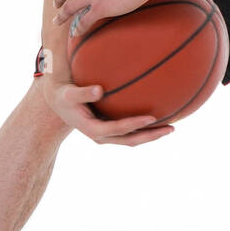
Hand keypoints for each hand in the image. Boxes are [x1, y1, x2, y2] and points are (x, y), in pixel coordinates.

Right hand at [41, 77, 174, 145]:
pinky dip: (144, 129)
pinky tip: (159, 120)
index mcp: (93, 129)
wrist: (58, 103)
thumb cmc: (64, 95)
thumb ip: (83, 93)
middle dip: (151, 136)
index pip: (118, 129)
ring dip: (151, 135)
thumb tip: (100, 90)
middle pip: (131, 140)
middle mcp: (101, 136)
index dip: (135, 125)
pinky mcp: (110, 131)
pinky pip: (131, 133)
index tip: (152, 117)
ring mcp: (107, 136)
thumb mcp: (69, 94)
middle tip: (172, 129)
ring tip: (171, 127)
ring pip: (133, 139)